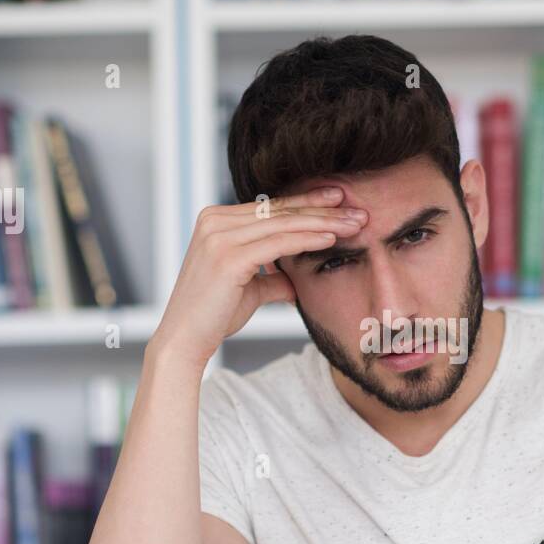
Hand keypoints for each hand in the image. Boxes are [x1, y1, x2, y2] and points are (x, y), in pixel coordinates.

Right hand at [150, 186, 367, 367]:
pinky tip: (331, 239)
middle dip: (323, 209)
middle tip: (358, 210)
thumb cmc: (214, 316)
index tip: (341, 202)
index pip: (272, 208)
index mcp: (217, 220)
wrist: (185, 341)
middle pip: (280, 210)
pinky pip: (278, 243)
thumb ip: (273, 277)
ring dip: (323, 223)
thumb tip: (295, 281)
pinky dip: (307, 239)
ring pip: (283, 224)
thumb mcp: (250, 289)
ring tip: (355, 223)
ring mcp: (219, 236)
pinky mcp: (227, 256)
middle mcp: (215, 221)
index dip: (308, 204)